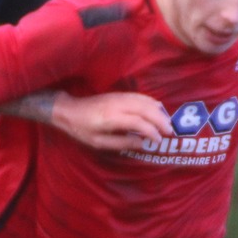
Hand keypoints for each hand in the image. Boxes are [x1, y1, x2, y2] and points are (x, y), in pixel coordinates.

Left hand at [52, 92, 172, 151]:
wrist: (68, 109)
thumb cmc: (81, 129)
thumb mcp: (98, 142)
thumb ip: (121, 143)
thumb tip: (142, 144)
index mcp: (111, 118)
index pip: (138, 122)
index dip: (151, 131)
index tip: (158, 141)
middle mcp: (117, 104)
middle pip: (145, 109)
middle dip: (160, 120)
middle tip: (170, 132)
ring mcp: (119, 97)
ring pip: (144, 100)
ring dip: (158, 111)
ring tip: (167, 123)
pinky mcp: (119, 94)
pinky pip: (140, 96)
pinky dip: (151, 103)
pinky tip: (158, 110)